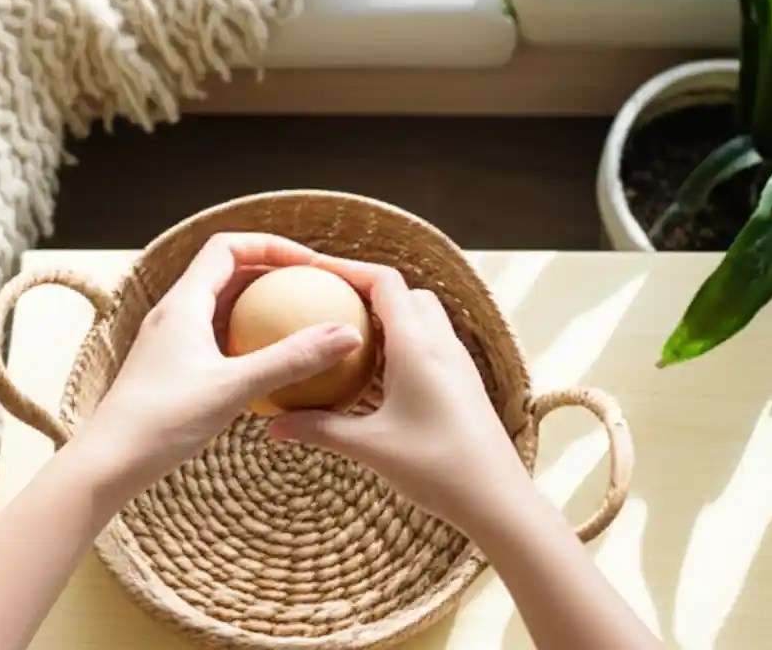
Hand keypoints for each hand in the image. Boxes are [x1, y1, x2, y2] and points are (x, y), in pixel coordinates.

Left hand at [71, 233, 363, 496]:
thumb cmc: (162, 423)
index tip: (309, 265)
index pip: (228, 247)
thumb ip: (291, 359)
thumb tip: (347, 334)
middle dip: (270, 273)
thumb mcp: (234, 388)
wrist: (108, 464)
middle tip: (311, 291)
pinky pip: (214, 337)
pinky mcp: (170, 368)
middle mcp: (172, 313)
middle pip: (225, 272)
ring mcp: (169, 341)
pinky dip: (245, 339)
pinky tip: (269, 367)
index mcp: (182, 303)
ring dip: (258, 307)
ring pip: (219, 306)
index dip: (271, 246)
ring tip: (297, 323)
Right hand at [268, 258, 528, 529]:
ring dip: (385, 323)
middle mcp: (441, 345)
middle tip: (328, 309)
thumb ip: (319, 429)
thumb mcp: (369, 447)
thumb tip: (273, 425)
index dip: (348, 270)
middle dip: (367, 293)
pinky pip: (428, 349)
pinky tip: (374, 382)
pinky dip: (399, 349)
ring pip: (420, 320)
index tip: (313, 274)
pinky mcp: (462, 385)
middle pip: (405, 294)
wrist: (498, 501)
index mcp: (418, 346)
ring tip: (346, 344)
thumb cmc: (437, 469)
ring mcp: (456, 364)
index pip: (385, 282)